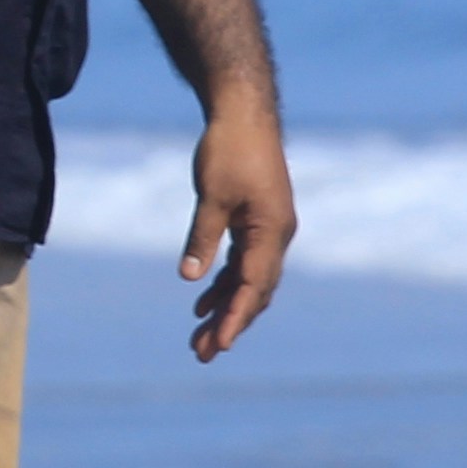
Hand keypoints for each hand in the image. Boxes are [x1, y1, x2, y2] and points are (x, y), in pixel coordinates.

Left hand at [179, 106, 295, 360]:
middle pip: (254, 292)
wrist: (244, 113)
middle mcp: (276, 237)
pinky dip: (224, 284)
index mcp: (272, 232)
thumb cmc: (229, 149)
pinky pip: (243, 264)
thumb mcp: (212, 196)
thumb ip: (203, 238)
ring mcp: (268, 231)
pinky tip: (201, 302)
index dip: (236, 318)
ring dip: (225, 308)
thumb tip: (190, 277)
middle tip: (201, 354)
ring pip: (248, 281)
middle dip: (229, 323)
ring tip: (197, 338)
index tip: (219, 345)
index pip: (254, 287)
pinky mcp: (257, 224)